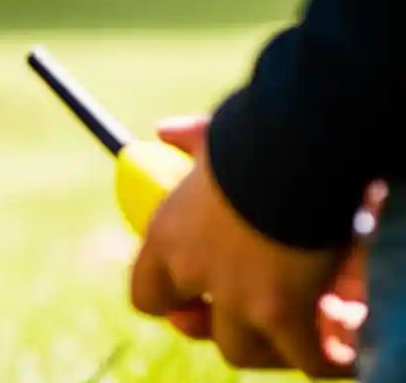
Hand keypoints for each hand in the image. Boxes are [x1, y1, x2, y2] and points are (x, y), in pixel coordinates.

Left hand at [129, 115, 368, 377]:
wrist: (302, 142)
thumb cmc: (262, 130)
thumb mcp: (219, 136)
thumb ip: (193, 141)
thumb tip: (164, 132)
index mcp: (168, 234)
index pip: (146, 292)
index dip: (170, 298)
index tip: (188, 294)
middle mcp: (194, 272)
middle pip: (194, 328)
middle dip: (218, 327)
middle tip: (246, 316)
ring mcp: (239, 299)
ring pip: (245, 350)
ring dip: (271, 341)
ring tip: (298, 318)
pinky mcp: (286, 316)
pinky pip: (310, 358)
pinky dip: (327, 353)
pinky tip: (341, 326)